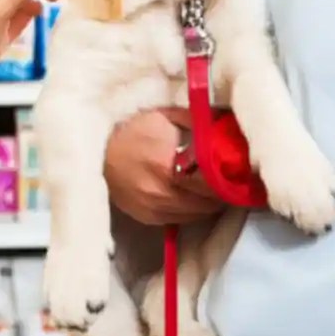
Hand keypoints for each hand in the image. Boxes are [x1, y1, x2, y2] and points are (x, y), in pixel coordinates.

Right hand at [104, 108, 223, 224]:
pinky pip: (180, 219)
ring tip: (216, 188)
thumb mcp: (165, 116)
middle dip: (223, 191)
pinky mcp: (146, 217)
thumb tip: (226, 124)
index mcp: (167, 166)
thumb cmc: (129, 128)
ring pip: (197, 214)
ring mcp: (152, 208)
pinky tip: (194, 196)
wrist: (93, 149)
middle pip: (208, 202)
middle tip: (232, 179)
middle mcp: (160, 193)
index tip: (240, 170)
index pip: (212, 182)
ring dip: (209, 203)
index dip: (229, 178)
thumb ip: (197, 121)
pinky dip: (191, 209)